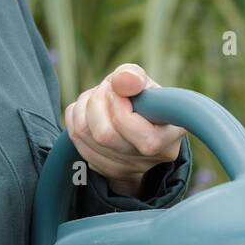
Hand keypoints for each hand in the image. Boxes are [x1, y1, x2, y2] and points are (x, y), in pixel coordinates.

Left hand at [64, 63, 184, 195]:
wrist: (133, 122)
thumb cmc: (142, 99)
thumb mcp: (143, 83)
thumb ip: (133, 76)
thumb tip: (123, 79)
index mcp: (169, 139)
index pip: (144, 139)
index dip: (121, 108)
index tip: (119, 90)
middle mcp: (150, 160)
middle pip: (105, 135)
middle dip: (98, 102)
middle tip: (105, 88)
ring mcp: (124, 168)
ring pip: (84, 134)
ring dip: (84, 106)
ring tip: (97, 96)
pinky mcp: (102, 168)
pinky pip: (75, 137)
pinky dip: (76, 117)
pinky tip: (89, 111)